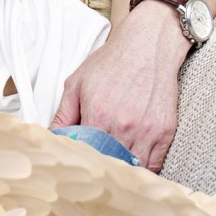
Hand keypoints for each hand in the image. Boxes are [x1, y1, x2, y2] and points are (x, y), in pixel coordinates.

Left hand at [50, 2, 188, 170]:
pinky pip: (153, 164)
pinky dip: (141, 168)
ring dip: (120, 169)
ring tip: (111, 164)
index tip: (75, 161)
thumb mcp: (77, 83)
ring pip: (131, 168)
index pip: (84, 152)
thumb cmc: (112, 62)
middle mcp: (123, 125)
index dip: (78, 159)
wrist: (147, 46)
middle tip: (92, 165)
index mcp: (98, 114)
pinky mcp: (164, 132)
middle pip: (107, 163)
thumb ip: (63, 114)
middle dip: (98, 166)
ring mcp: (146, 131)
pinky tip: (131, 162)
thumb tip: (51, 137)